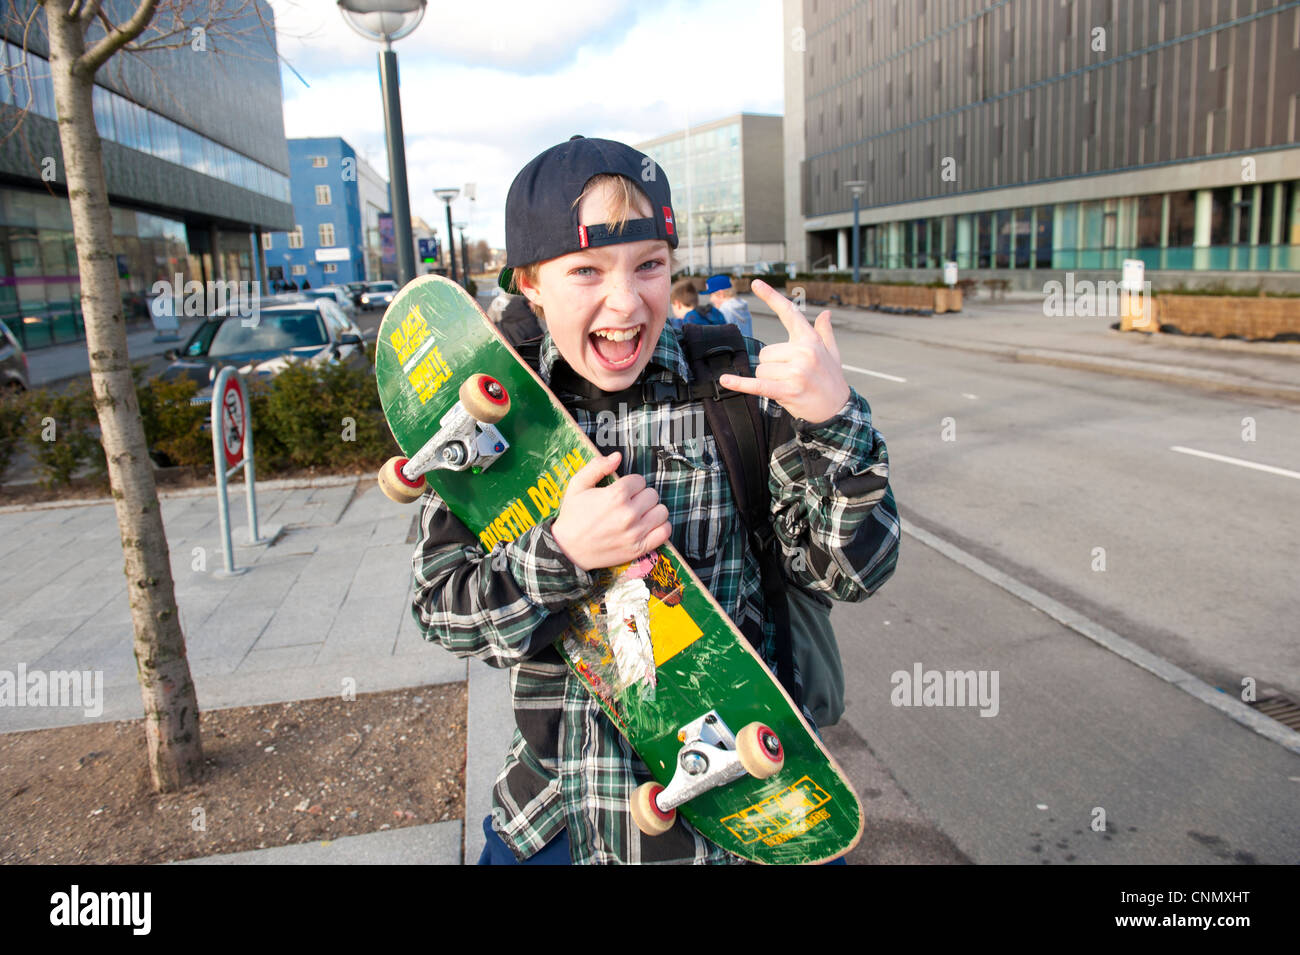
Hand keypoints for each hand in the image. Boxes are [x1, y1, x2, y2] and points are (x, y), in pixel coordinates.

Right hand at [551, 451, 671, 571]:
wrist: (567, 550)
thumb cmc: (572, 516)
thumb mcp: (577, 485)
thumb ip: (597, 466)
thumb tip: (617, 456)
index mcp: (615, 495)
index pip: (639, 480)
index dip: (631, 484)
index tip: (622, 491)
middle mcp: (629, 513)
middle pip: (652, 494)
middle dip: (641, 496)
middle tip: (630, 503)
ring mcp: (636, 532)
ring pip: (662, 511)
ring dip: (652, 511)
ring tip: (640, 514)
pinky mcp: (639, 548)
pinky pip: (665, 532)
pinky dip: (660, 527)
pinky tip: (648, 526)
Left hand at [718, 279, 850, 423]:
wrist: (837, 409)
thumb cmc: (832, 380)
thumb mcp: (832, 353)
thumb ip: (824, 332)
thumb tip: (826, 314)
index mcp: (810, 340)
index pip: (789, 313)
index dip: (771, 297)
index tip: (755, 283)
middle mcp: (803, 352)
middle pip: (765, 353)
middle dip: (772, 366)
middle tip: (789, 376)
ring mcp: (795, 371)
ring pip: (761, 370)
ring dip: (769, 381)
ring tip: (788, 386)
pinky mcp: (787, 390)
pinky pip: (757, 384)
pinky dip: (740, 384)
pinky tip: (726, 380)